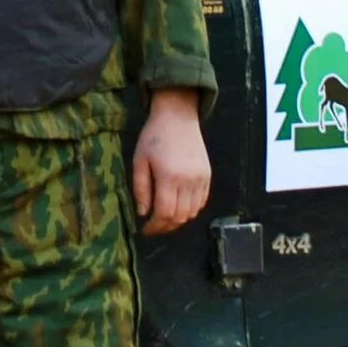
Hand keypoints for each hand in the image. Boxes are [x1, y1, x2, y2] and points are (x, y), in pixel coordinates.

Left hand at [131, 87, 211, 235]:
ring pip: (192, 212)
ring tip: (164, 218)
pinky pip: (201, 202)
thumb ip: (140, 189)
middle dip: (165, 227)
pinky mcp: (208, 176)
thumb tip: (143, 213)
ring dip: (178, 220)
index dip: (155, 226)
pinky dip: (190, 210)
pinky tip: (178, 207)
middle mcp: (189, 180)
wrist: (178, 117)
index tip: (145, 229)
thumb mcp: (139, 161)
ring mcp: (201, 179)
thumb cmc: (154, 137)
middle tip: (153, 227)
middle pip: (180, 217)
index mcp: (169, 176)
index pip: (165, 213)